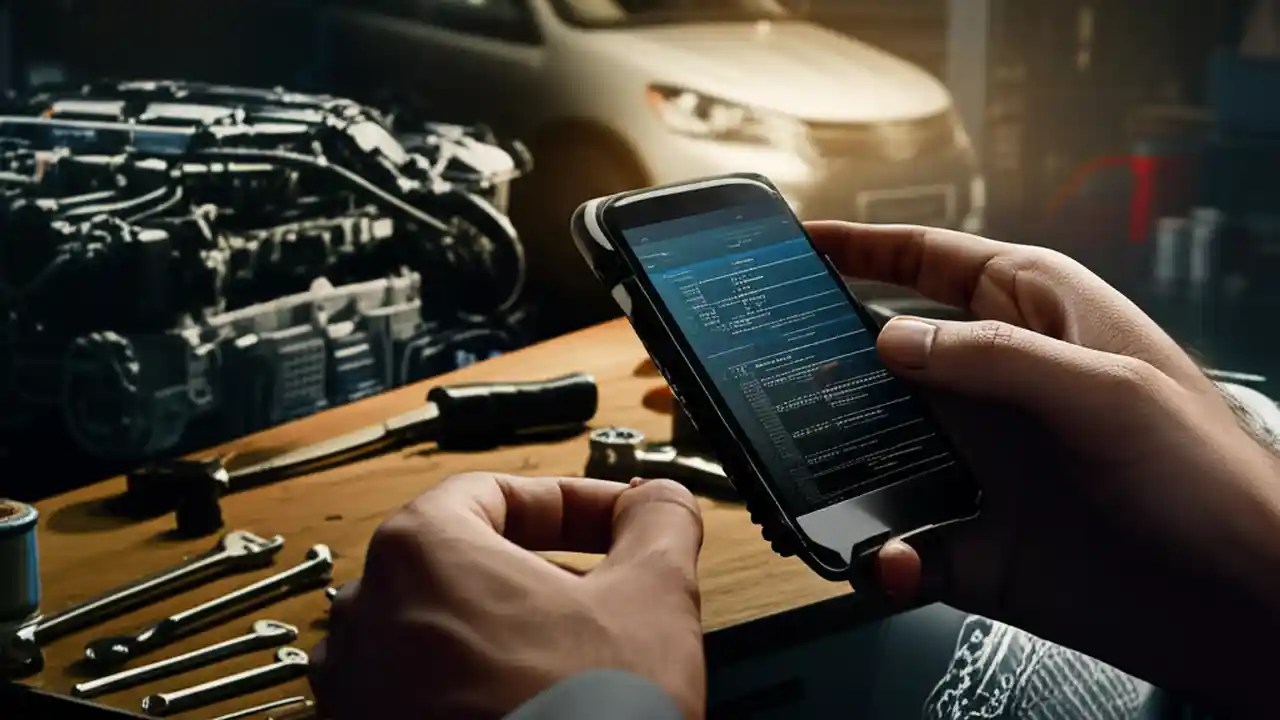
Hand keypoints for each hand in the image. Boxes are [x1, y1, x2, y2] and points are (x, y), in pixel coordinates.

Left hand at [311, 474, 704, 719]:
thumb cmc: (585, 716)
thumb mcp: (655, 598)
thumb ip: (660, 522)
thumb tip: (658, 502)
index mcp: (421, 550)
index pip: (497, 494)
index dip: (574, 505)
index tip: (621, 525)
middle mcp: (366, 612)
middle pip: (466, 560)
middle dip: (545, 572)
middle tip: (609, 595)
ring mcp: (357, 687)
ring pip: (443, 628)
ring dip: (510, 631)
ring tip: (576, 662)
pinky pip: (423, 689)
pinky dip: (475, 684)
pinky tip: (534, 704)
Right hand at [809, 222, 1279, 712]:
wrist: (1246, 605)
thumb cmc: (1211, 479)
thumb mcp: (1108, 392)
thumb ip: (996, 356)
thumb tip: (892, 339)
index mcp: (1035, 317)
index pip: (929, 262)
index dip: (858, 247)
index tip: (793, 245)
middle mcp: (996, 384)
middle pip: (881, 357)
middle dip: (815, 365)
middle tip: (755, 377)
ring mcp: (980, 462)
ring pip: (873, 451)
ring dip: (830, 469)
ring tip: (793, 483)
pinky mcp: (974, 538)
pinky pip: (899, 540)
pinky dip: (878, 555)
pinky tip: (886, 562)